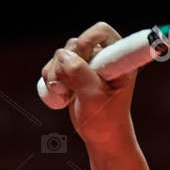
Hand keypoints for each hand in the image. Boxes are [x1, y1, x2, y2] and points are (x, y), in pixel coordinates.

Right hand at [39, 22, 137, 149]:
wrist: (101, 137)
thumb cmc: (106, 120)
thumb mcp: (94, 97)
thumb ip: (80, 73)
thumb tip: (63, 55)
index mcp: (119, 60)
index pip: (101, 32)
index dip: (87, 41)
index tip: (84, 60)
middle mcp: (104, 58)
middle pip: (75, 43)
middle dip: (66, 64)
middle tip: (71, 85)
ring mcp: (87, 64)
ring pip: (60, 55)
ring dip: (56, 74)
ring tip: (67, 94)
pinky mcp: (73, 72)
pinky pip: (52, 65)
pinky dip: (50, 78)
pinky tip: (61, 94)